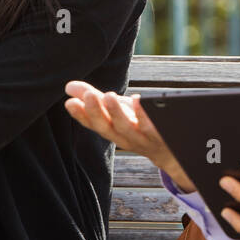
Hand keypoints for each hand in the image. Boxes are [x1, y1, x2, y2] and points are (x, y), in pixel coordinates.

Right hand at [63, 80, 190, 186]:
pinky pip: (153, 128)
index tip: (69, 103)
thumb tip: (68, 86)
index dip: (80, 115)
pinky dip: (146, 115)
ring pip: (127, 129)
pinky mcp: (161, 136)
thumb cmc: (139, 126)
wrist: (171, 152)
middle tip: (90, 95)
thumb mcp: (117, 112)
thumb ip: (95, 100)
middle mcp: (125, 137)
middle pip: (107, 127)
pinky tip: (140, 100)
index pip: (92, 124)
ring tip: (109, 95)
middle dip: (96, 112)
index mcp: (112, 130)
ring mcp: (143, 138)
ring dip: (116, 113)